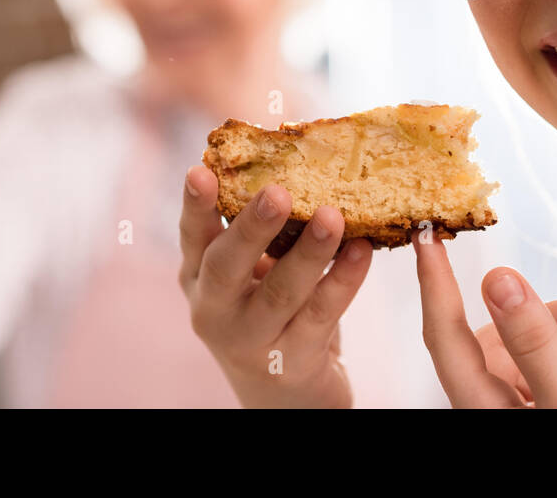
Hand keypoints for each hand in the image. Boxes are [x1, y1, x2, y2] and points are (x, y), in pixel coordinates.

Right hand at [179, 164, 372, 407]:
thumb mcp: (252, 272)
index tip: (199, 170)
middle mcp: (215, 311)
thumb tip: (298, 164)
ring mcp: (251, 341)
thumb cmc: (270, 309)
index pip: (193, 236)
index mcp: (200, 277)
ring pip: (280, 292)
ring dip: (309, 253)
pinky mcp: (292, 362)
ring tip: (334, 217)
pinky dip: (343, 280)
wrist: (285, 393)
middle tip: (277, 192)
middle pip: (227, 266)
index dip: (195, 204)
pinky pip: (321, 315)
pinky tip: (362, 250)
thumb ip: (262, 231)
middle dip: (252, 227)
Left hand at [413, 230, 556, 407]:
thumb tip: (497, 278)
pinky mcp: (530, 416)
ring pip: (522, 355)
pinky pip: (538, 379)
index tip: (425, 235)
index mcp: (480, 404)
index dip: (433, 278)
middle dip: (541, 315)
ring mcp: (506, 413)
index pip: (444, 330)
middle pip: (496, 340)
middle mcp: (486, 408)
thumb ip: (533, 341)